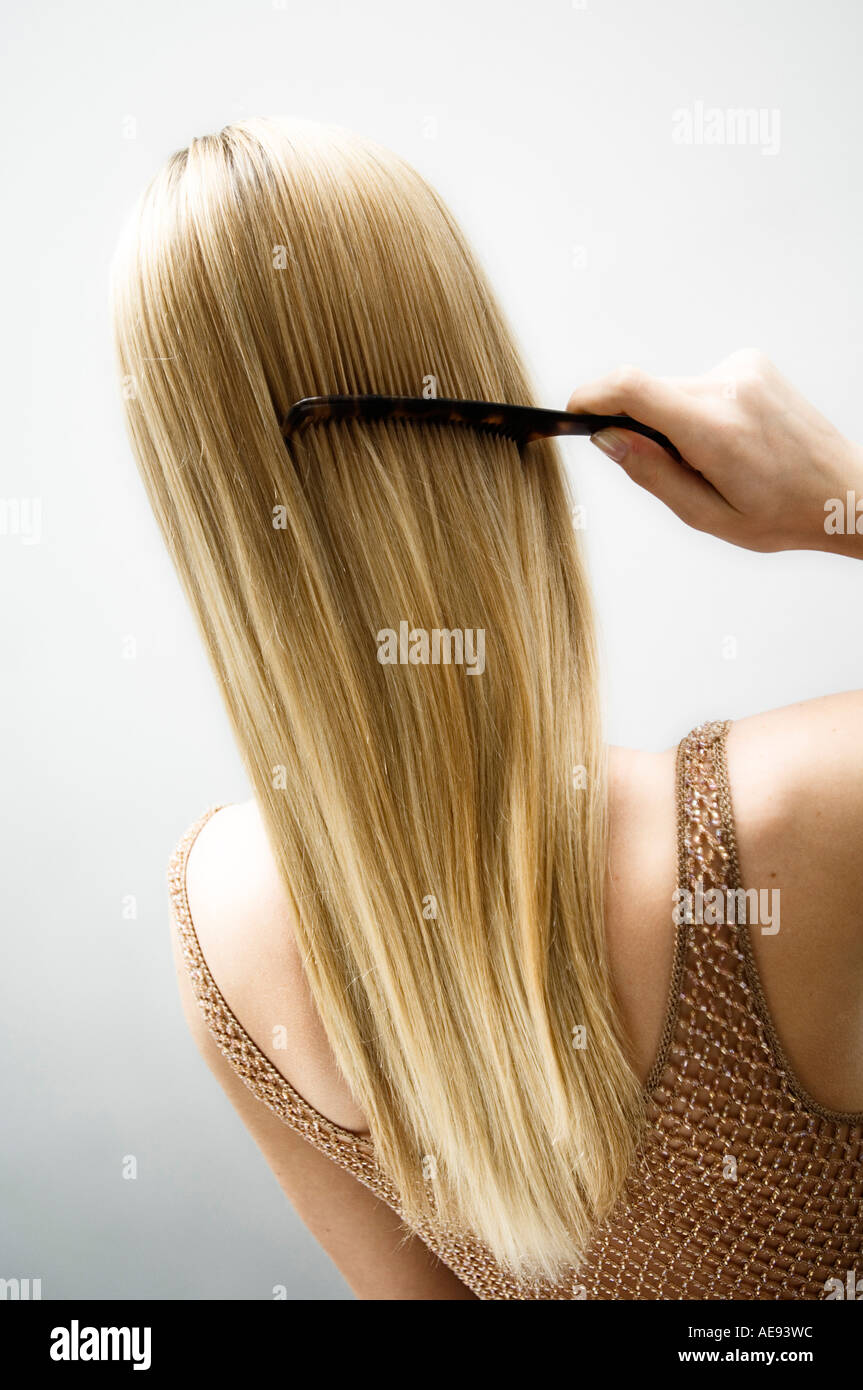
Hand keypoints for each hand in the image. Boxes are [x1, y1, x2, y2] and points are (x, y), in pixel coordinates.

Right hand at [567, 349, 862, 556]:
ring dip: (673, 422)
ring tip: (715, 460)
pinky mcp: (750, 362)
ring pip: (672, 390)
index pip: (632, 388)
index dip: (591, 397)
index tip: (573, 414)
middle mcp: (729, 387)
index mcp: (716, 430)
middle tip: (673, 469)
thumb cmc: (781, 514)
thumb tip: (606, 439)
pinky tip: (731, 440)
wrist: (843, 489)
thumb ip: (652, 475)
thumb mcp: (707, 516)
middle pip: (648, 393)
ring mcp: (743, 368)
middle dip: (640, 428)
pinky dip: (698, 412)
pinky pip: (697, 385)